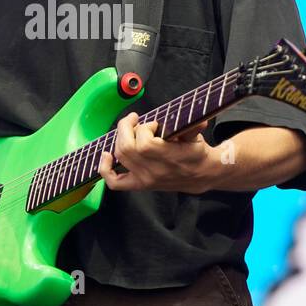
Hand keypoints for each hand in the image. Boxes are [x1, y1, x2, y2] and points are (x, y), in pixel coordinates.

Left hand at [97, 111, 219, 192]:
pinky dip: (105, 169)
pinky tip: (106, 155)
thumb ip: (194, 128)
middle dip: (127, 128)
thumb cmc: (196, 153)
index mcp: (168, 159)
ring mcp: (145, 180)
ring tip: (129, 131)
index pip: (144, 143)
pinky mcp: (139, 185)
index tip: (154, 124)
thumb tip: (199, 121)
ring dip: (120, 139)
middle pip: (126, 147)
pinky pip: (115, 182)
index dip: (145, 128)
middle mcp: (154, 171)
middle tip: (135, 120)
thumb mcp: (196, 137)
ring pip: (120, 156)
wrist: (200, 175)